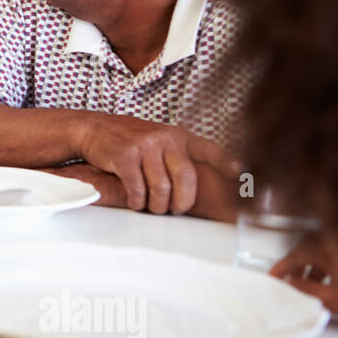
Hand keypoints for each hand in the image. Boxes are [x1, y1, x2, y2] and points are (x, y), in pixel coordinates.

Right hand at [77, 113, 240, 214]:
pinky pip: (138, 189)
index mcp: (178, 135)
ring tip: (153, 206)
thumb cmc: (130, 139)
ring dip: (157, 205)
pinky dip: (138, 202)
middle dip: (182, 202)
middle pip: (185, 178)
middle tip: (176, 210)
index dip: (226, 163)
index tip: (242, 174)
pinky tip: (136, 202)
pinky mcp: (125, 156)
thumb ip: (177, 156)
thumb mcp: (159, 139)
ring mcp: (145, 146)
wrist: (94, 128)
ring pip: (161, 188)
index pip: (209, 149)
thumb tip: (195, 186)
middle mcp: (165, 138)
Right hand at [270, 234, 337, 337]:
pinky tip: (328, 283)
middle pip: (309, 248)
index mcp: (330, 249)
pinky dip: (328, 266)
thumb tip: (288, 283)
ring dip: (312, 266)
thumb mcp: (333, 300)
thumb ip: (305, 289)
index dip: (281, 267)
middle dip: (296, 265)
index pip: (296, 253)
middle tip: (286, 282)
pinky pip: (337, 254)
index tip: (271, 278)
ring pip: (324, 251)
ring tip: (307, 286)